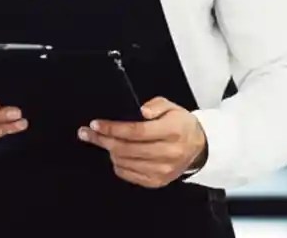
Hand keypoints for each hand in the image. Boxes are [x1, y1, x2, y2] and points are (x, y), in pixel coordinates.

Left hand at [80, 97, 207, 188]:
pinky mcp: (157, 181)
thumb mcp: (173, 107)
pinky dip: (118, 163)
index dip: (113, 128)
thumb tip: (141, 111)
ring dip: (109, 151)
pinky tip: (117, 154)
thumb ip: (157, 104)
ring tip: (104, 141)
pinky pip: (128, 174)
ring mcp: (162, 170)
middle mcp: (168, 152)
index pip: (136, 131)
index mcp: (173, 131)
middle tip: (88, 133)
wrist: (198, 148)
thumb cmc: (182, 126)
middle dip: (103, 139)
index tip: (96, 124)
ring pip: (124, 162)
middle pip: (126, 148)